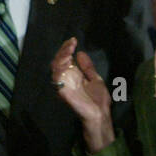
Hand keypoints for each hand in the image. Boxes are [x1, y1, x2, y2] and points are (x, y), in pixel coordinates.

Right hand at [51, 37, 114, 151]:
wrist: (100, 115)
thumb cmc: (98, 100)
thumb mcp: (95, 79)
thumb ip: (87, 68)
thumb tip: (80, 53)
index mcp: (73, 76)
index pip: (66, 59)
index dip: (68, 49)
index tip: (73, 40)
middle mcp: (66, 79)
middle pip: (59, 61)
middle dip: (64, 50)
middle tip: (71, 43)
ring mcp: (63, 85)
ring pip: (55, 67)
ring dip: (61, 57)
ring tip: (69, 50)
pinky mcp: (62, 91)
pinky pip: (56, 78)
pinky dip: (59, 68)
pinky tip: (67, 61)